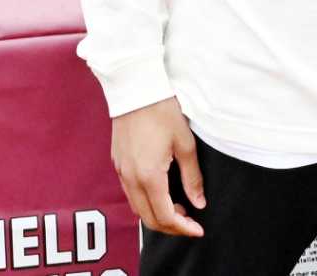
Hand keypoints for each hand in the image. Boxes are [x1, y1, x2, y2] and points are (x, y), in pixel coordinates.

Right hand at [110, 97, 205, 237]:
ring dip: (157, 215)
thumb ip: (192, 178)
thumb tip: (198, 203)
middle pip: (149, 219)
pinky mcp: (117, 163)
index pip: (165, 216)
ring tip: (178, 208)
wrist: (135, 87)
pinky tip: (160, 192)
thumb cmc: (161, 111)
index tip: (198, 230)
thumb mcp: (185, 144)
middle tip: (190, 222)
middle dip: (171, 227)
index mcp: (149, 176)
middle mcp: (130, 178)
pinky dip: (145, 202)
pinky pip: (130, 193)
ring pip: (137, 208)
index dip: (183, 228)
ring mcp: (121, 171)